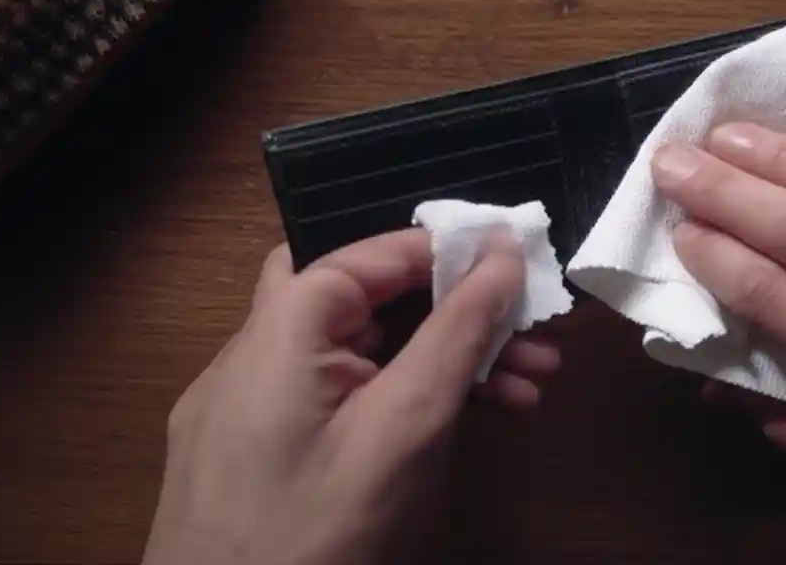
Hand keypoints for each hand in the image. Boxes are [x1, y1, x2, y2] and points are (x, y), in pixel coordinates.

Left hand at [141, 230, 560, 564]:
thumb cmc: (319, 535)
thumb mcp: (405, 430)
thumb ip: (456, 335)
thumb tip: (499, 251)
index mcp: (278, 331)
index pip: (367, 252)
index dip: (444, 250)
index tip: (518, 264)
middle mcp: (253, 357)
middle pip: (368, 302)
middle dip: (457, 314)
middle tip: (535, 334)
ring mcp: (251, 411)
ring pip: (361, 355)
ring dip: (441, 363)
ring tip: (527, 389)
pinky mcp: (259, 456)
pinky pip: (337, 401)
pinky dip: (398, 403)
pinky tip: (464, 424)